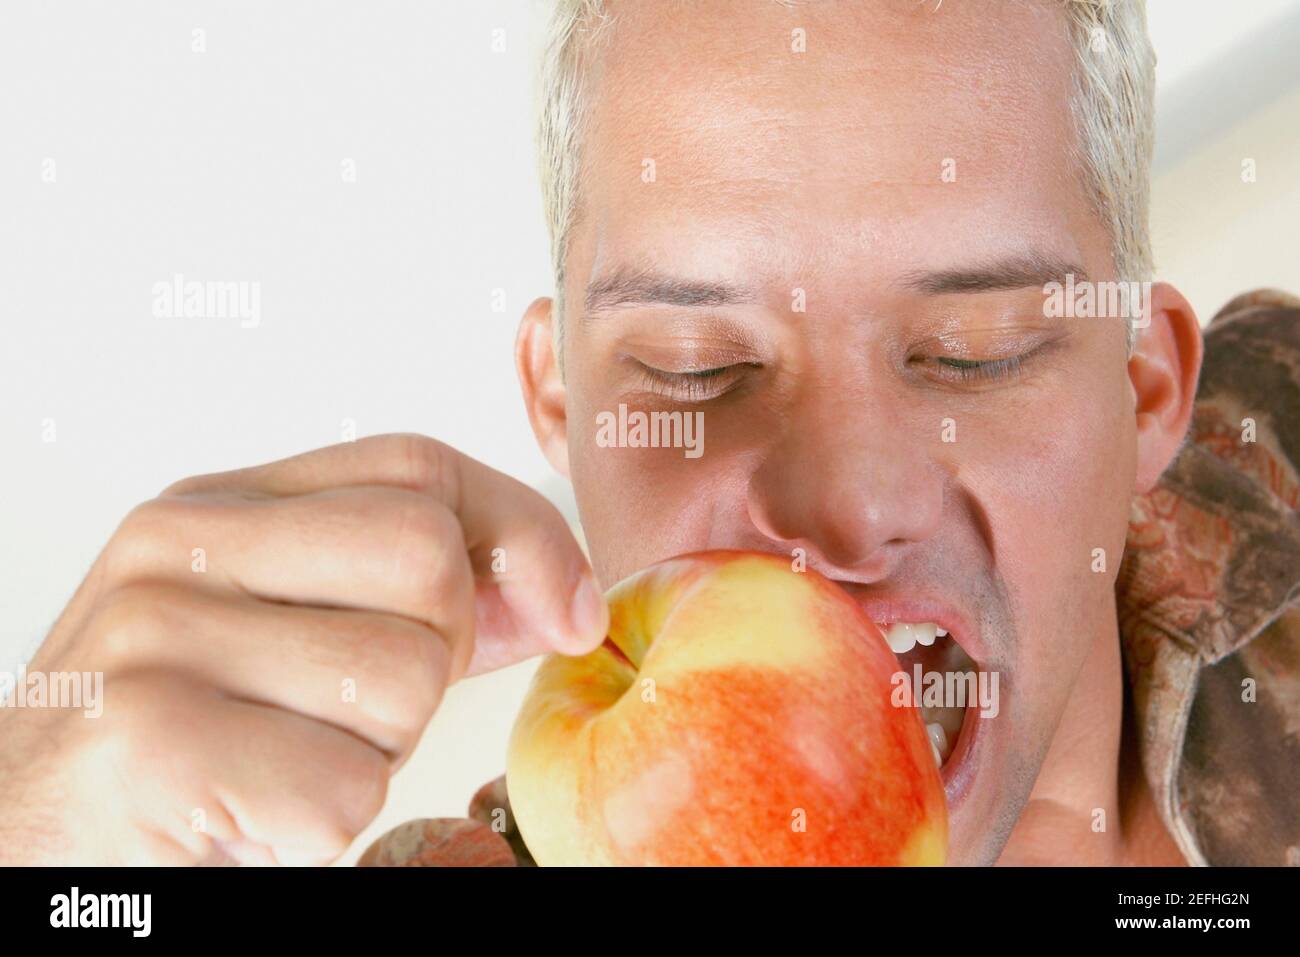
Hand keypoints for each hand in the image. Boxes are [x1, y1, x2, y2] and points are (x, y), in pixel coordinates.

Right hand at [0, 434, 606, 864]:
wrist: (22, 839)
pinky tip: (256, 817)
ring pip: (401, 675)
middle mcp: (174, 549)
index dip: (521, 535)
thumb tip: (558, 597)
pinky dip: (326, 822)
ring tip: (289, 758)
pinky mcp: (147, 744)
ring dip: (376, 749)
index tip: (568, 612)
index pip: (418, 466)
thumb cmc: (179, 739)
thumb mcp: (287, 638)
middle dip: (433, 655)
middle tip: (354, 712)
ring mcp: (152, 639)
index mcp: (216, 508)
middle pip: (424, 557)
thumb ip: (417, 603)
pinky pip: (344, 784)